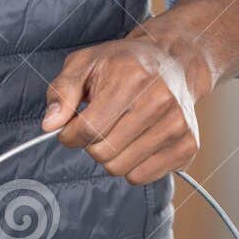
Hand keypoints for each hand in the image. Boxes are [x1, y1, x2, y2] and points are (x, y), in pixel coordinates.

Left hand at [41, 22, 218, 184]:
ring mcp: (176, 126)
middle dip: (91, 144)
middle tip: (99, 125)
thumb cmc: (124, 63)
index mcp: (130, 79)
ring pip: (122, 168)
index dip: (70, 135)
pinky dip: (131, 165)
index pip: (88, 129)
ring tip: (118, 131)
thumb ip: (62, 92)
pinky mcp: (188, 145)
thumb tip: (50, 125)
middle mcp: (158, 102)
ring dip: (111, 156)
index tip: (71, 129)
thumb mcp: (85, 63)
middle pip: (104, 152)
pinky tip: (136, 141)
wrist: (175, 61)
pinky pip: (143, 177)